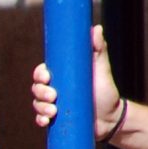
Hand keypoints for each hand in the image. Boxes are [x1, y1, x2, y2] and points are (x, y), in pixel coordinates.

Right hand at [31, 24, 123, 138]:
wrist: (111, 117)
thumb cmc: (105, 90)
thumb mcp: (102, 68)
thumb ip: (98, 48)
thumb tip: (96, 28)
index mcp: (61, 76)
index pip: (42, 72)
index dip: (39, 74)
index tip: (46, 76)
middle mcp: (54, 89)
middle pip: (36, 88)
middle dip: (40, 91)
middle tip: (53, 95)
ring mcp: (52, 105)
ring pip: (37, 104)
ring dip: (41, 107)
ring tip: (53, 111)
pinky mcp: (54, 120)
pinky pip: (40, 119)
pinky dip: (40, 120)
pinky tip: (46, 120)